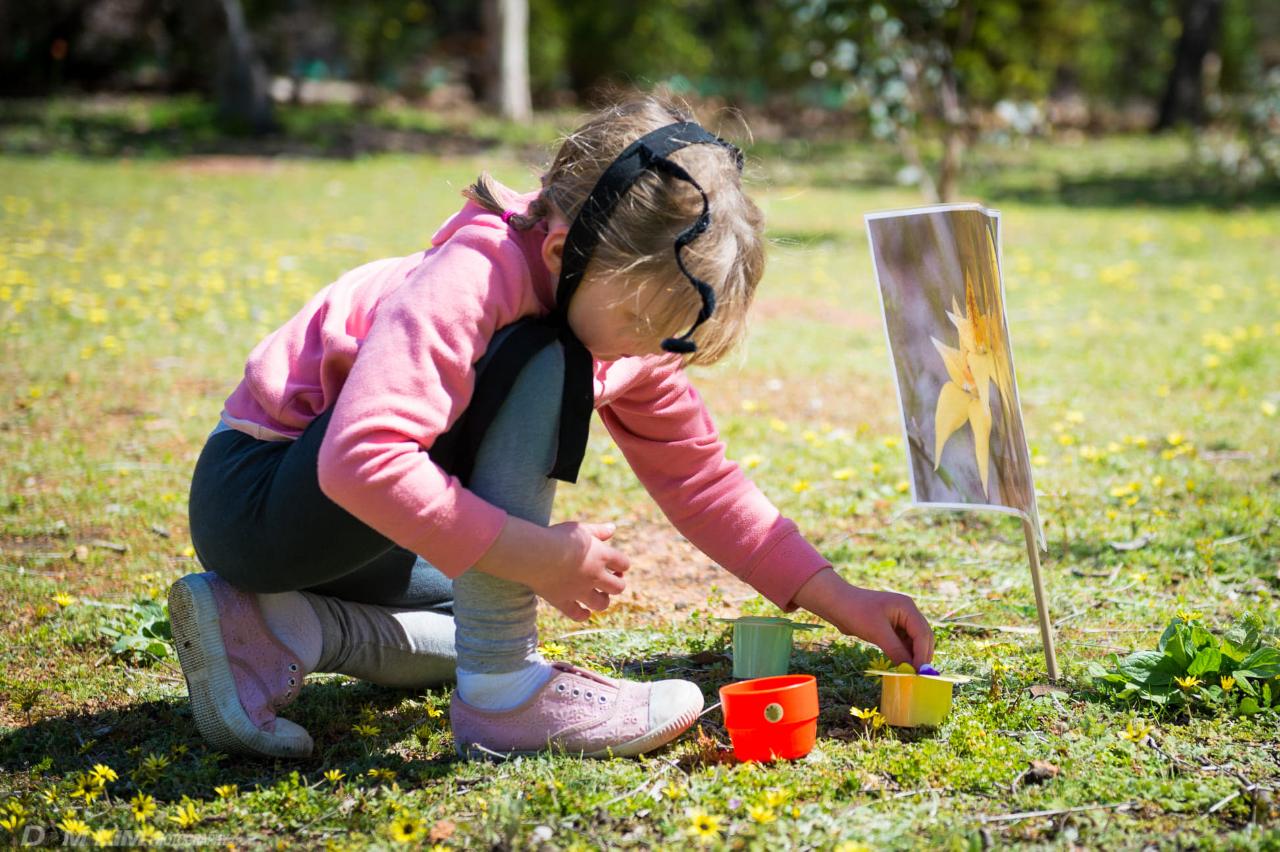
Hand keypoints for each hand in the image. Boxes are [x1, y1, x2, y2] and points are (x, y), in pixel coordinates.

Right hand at [531, 521, 630, 621]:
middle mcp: (595, 576)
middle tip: (610, 579)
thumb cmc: (558, 536)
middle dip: (617, 584)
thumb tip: (613, 528)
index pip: (623, 563)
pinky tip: (584, 611)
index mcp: (602, 556)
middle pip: (618, 587)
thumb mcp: (581, 529)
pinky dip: (583, 615)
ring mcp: (579, 591)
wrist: (536, 552)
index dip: (621, 564)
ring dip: (603, 600)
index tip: (615, 564)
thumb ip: (599, 530)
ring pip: (601, 604)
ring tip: (598, 594)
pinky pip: (577, 614)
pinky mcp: (563, 600)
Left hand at [791, 569, 933, 667]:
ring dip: (913, 657)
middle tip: (919, 676)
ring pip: (914, 642)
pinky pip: (903, 644)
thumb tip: (910, 670)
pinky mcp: (891, 628)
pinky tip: (901, 667)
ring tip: (911, 674)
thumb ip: (896, 650)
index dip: (922, 654)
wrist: (835, 604)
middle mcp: (907, 613)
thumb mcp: (877, 632)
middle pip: (922, 638)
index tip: (920, 673)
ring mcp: (900, 620)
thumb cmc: (856, 612)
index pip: (922, 633)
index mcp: (907, 607)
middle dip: (921, 656)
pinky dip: (904, 655)